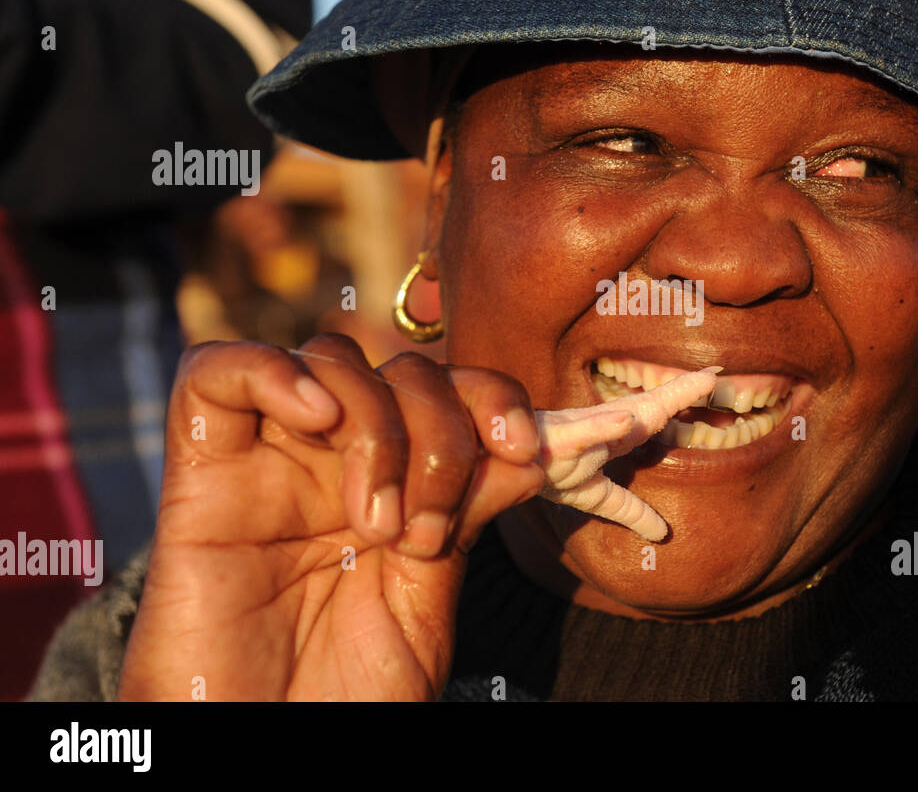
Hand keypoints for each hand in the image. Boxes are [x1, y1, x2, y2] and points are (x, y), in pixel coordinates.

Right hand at [118, 334, 544, 701]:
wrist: (261, 747)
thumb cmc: (342, 697)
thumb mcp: (427, 604)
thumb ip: (467, 520)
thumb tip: (529, 448)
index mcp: (400, 486)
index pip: (452, 392)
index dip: (492, 397)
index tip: (520, 446)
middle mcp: (338, 463)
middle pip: (402, 372)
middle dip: (438, 436)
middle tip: (424, 533)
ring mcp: (271, 461)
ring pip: (331, 359)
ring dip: (375, 423)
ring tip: (373, 523)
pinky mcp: (199, 472)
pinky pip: (215, 374)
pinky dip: (274, 371)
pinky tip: (315, 416)